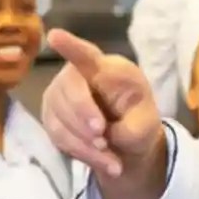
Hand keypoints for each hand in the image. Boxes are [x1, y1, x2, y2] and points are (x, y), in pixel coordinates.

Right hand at [42, 28, 162, 178]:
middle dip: (83, 117)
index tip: (54, 36)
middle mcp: (77, 76)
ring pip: (59, 118)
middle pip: (68, 90)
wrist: (126, 143)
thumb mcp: (146, 123)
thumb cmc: (138, 120)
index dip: (69, 46)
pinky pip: (58, 136)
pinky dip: (81, 153)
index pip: (86, 55)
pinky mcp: (52, 117)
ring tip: (113, 162)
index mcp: (107, 69)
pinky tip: (103, 161)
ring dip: (85, 145)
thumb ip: (130, 126)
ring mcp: (60, 96)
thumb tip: (103, 135)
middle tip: (103, 139)